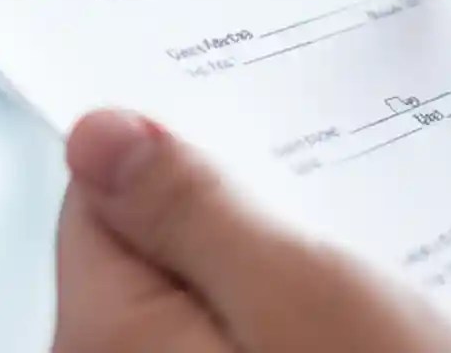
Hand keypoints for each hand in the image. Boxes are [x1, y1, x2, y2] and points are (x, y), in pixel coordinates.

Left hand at [53, 109, 450, 352]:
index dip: (171, 148)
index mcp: (103, 341)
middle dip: (234, 210)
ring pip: (198, 297)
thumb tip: (97, 132)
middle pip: (150, 250)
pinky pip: (230, 344)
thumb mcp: (300, 293)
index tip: (250, 120)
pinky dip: (282, 318)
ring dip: (269, 265)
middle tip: (326, 191)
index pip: (98, 197)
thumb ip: (189, 210)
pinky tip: (348, 317)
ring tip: (353, 251)